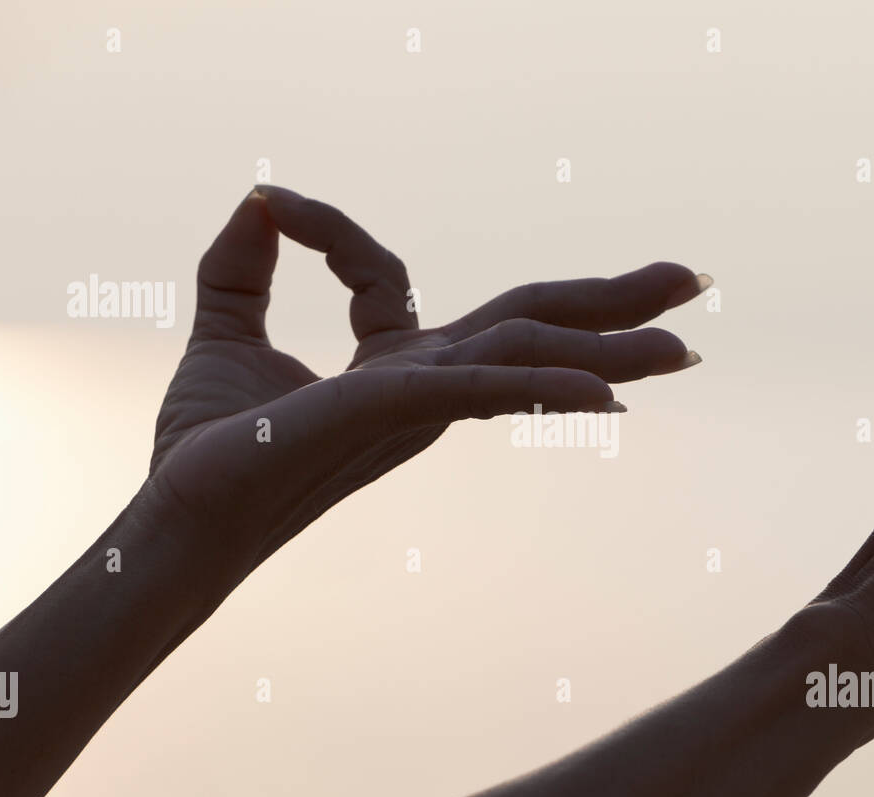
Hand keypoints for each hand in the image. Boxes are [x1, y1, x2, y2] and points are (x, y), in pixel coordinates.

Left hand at [146, 186, 707, 574]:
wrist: (181, 520)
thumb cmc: (208, 449)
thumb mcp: (225, 331)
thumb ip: (242, 267)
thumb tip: (259, 199)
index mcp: (387, 367)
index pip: (390, 276)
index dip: (332, 228)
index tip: (273, 201)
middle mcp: (422, 386)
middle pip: (531, 325)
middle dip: (612, 304)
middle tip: (691, 281)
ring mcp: (418, 402)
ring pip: (530, 355)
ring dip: (611, 347)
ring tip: (685, 344)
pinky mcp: (395, 411)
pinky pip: (482, 390)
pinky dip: (543, 385)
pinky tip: (609, 394)